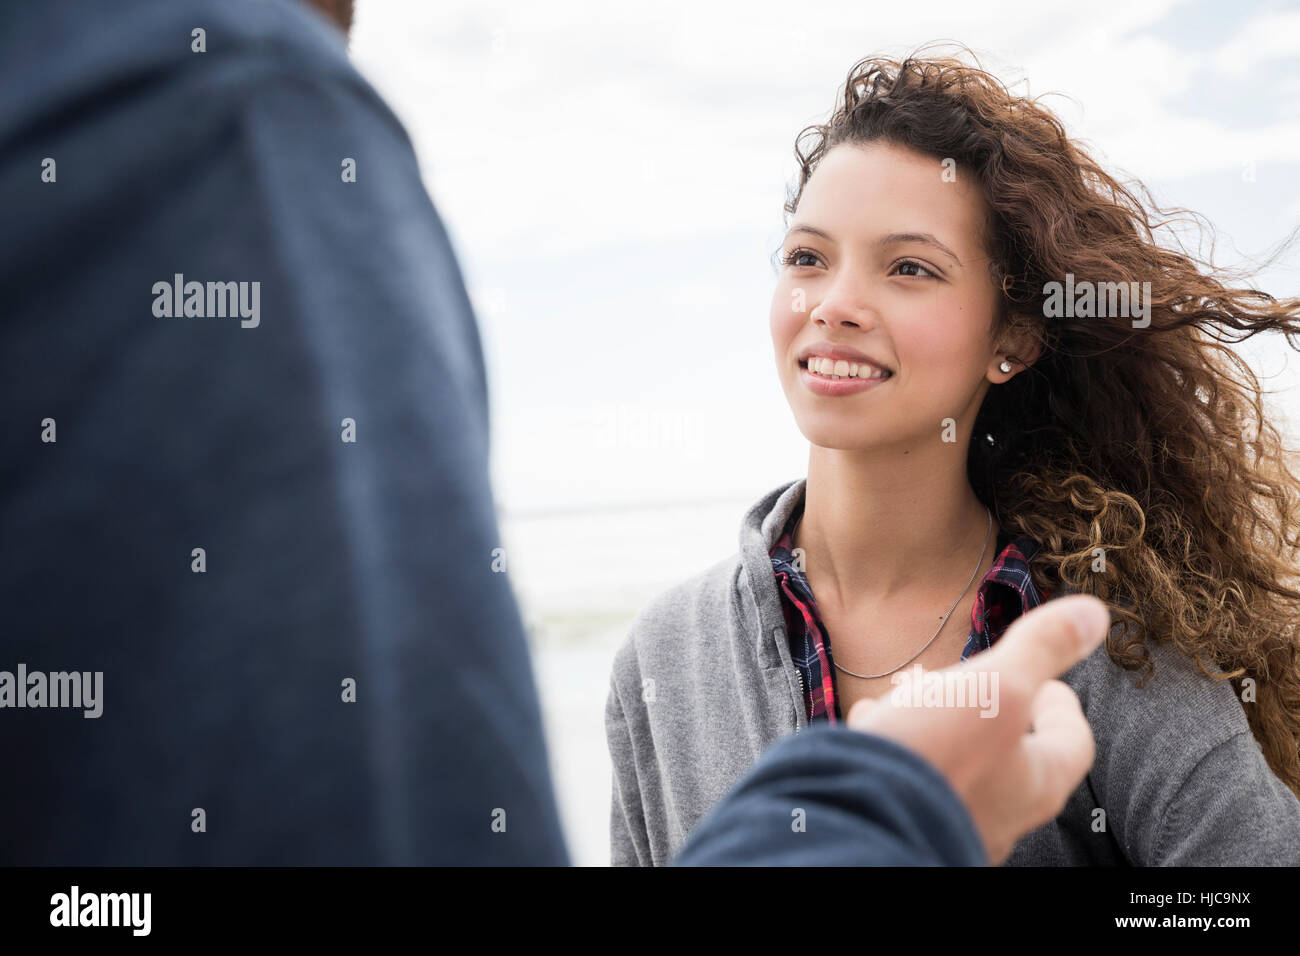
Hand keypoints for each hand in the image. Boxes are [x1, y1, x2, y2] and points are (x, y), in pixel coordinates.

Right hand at [846, 594, 1109, 864]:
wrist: (858, 819)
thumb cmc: (936, 756)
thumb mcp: (996, 687)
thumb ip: (1041, 649)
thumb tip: (1094, 613)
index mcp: (1036, 782)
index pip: (1072, 741)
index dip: (1062, 704)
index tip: (1048, 682)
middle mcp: (1002, 813)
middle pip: (1009, 752)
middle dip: (984, 706)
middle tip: (965, 678)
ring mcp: (953, 820)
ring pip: (955, 761)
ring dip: (935, 722)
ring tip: (908, 694)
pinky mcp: (907, 820)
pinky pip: (911, 776)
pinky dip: (897, 744)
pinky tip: (871, 724)